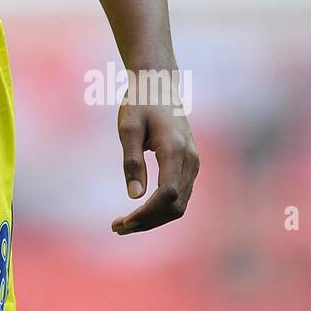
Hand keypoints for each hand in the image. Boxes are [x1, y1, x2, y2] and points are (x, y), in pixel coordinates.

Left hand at [111, 77, 199, 234]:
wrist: (158, 83)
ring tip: (124, 224)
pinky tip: (139, 211)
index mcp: (175, 150)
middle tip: (117, 228)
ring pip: (180, 205)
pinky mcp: (189, 164)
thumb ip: (132, 161)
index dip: (147, 214)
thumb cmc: (139, 102)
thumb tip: (134, 196)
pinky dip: (160, 209)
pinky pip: (179, 195)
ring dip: (154, 218)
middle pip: (175, 206)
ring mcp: (193, 163)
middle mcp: (190, 160)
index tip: (122, 222)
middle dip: (148, 222)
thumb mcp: (128, 127)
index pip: (168, 195)